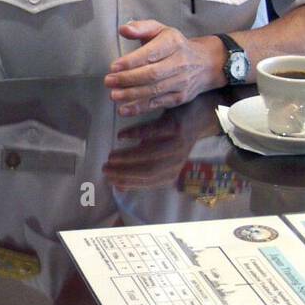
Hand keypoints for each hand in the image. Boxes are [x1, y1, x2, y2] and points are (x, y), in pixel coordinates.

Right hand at [103, 96, 222, 190]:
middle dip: (125, 172)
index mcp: (172, 172)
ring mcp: (176, 144)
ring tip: (111, 155)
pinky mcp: (175, 126)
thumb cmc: (172, 140)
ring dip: (127, 156)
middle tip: (105, 168)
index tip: (109, 179)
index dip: (127, 182)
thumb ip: (140, 172)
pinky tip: (121, 136)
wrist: (198, 117)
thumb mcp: (158, 158)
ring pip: (150, 154)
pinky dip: (135, 134)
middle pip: (148, 171)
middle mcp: (176, 161)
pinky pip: (152, 131)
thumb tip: (119, 187)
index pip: (147, 182)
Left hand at [104, 21, 223, 116]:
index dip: (131, 61)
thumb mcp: (160, 30)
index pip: (151, 53)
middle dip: (128, 79)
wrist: (205, 63)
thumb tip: (123, 29)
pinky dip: (139, 108)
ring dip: (131, 95)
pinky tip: (124, 109)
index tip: (114, 66)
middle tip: (109, 81)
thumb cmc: (175, 46)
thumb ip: (141, 28)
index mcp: (173, 43)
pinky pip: (157, 104)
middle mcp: (179, 62)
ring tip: (114, 95)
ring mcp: (181, 82)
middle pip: (152, 74)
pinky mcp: (179, 97)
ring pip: (154, 90)